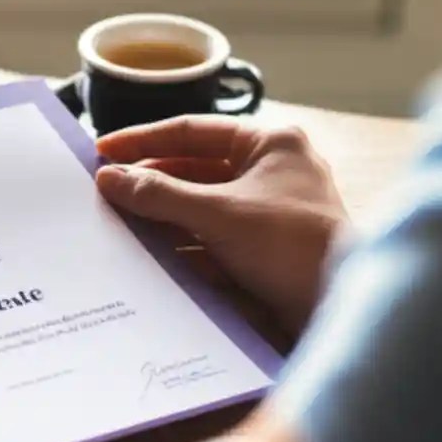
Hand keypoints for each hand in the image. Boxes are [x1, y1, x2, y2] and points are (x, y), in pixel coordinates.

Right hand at [95, 116, 348, 335]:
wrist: (338, 310)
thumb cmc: (293, 247)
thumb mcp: (218, 214)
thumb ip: (160, 194)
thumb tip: (109, 178)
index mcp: (269, 143)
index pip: (193, 131)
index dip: (143, 140)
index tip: (102, 151)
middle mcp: (270, 171)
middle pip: (193, 168)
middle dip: (150, 182)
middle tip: (105, 192)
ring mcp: (267, 212)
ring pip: (199, 205)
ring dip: (161, 216)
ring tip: (116, 223)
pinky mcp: (262, 249)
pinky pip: (210, 237)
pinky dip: (180, 244)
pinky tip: (146, 254)